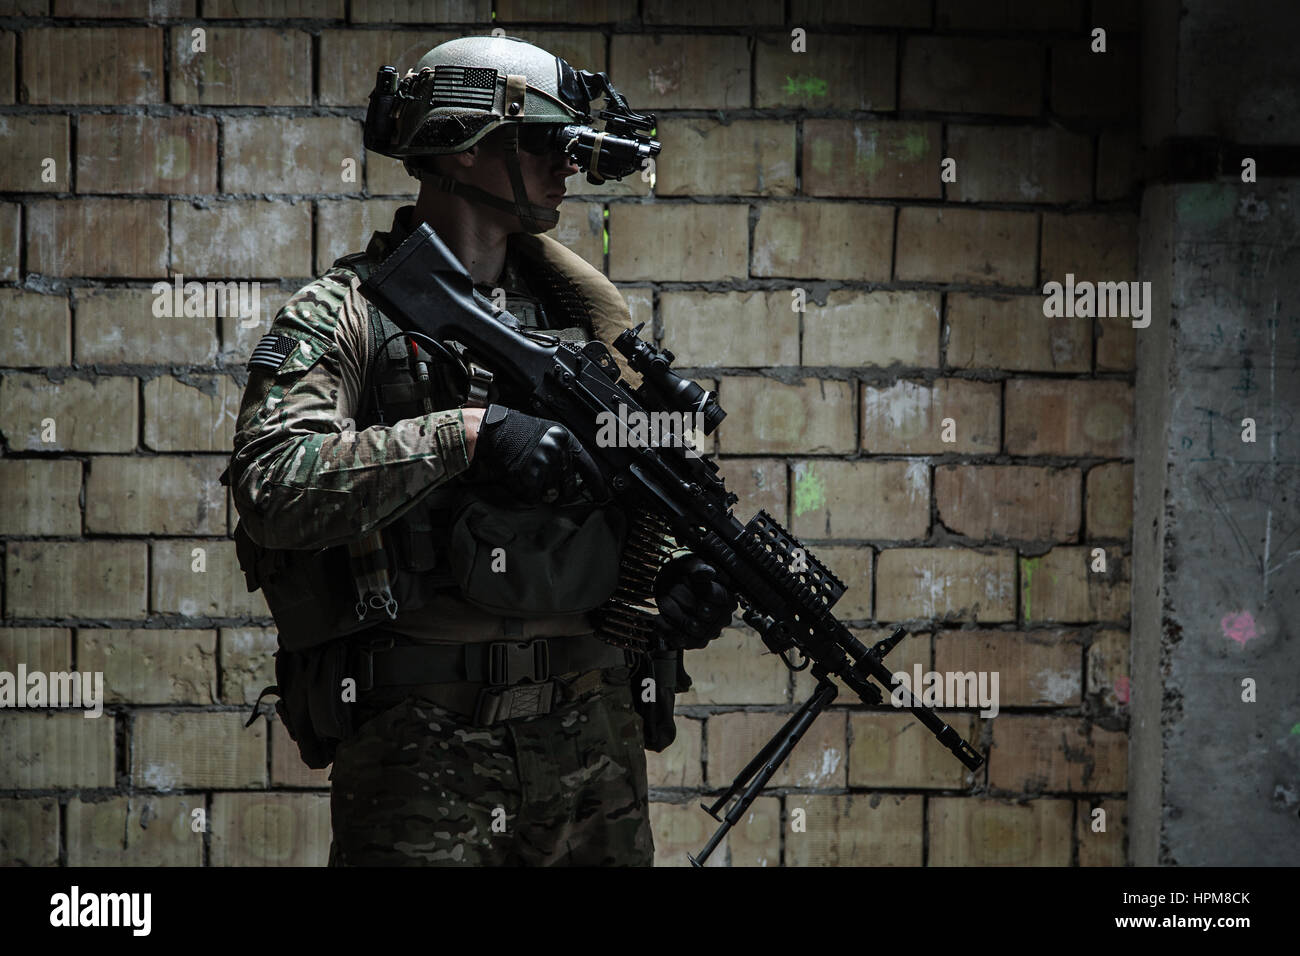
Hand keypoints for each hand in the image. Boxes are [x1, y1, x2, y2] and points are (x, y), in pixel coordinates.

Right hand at [470, 404, 605, 503]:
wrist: (497, 431)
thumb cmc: (521, 433)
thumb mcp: (550, 435)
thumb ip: (565, 453)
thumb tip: (578, 478)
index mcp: (566, 439)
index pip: (588, 466)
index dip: (596, 484)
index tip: (602, 496)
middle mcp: (559, 450)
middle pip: (571, 486)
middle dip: (562, 491)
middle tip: (550, 485)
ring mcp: (545, 462)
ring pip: (554, 493)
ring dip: (545, 492)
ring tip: (535, 478)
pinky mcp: (531, 474)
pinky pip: (536, 496)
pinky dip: (529, 493)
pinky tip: (524, 480)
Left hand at [654, 554, 736, 650]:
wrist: (673, 587)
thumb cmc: (686, 576)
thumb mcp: (692, 565)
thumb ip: (700, 568)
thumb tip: (708, 573)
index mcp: (728, 599)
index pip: (713, 594)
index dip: (695, 586)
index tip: (686, 578)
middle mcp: (722, 619)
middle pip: (701, 609)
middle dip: (681, 595)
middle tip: (673, 587)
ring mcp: (708, 633)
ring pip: (689, 624)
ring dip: (672, 609)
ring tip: (666, 599)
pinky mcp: (692, 643)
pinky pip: (678, 638)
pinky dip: (665, 626)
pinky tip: (659, 617)